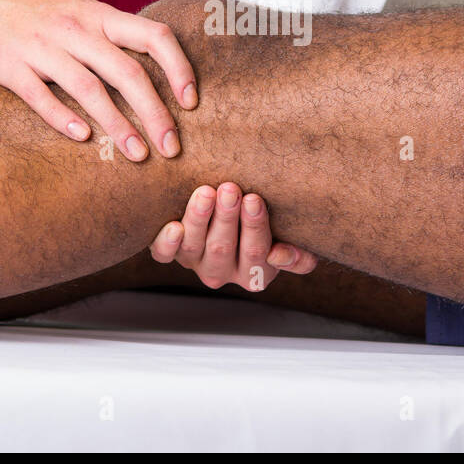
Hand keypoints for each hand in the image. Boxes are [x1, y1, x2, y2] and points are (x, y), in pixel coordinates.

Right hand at [0, 0, 196, 159]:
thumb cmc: (47, 7)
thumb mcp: (88, 12)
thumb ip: (118, 39)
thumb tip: (164, 79)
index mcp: (102, 17)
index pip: (154, 37)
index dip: (179, 69)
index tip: (191, 104)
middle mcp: (77, 31)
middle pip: (127, 73)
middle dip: (155, 114)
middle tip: (172, 148)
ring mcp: (43, 47)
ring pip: (88, 88)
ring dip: (117, 125)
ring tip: (137, 155)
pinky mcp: (11, 65)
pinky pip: (39, 95)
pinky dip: (62, 118)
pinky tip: (83, 139)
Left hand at [149, 182, 317, 290]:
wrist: (236, 207)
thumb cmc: (270, 223)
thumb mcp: (291, 241)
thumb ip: (299, 257)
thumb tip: (279, 255)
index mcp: (255, 273)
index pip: (256, 254)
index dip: (254, 227)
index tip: (254, 199)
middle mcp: (222, 271)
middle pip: (223, 248)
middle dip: (227, 217)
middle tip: (230, 190)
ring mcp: (194, 261)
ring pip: (193, 247)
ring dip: (199, 219)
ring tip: (205, 192)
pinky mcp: (171, 251)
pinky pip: (164, 254)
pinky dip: (167, 243)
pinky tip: (173, 226)